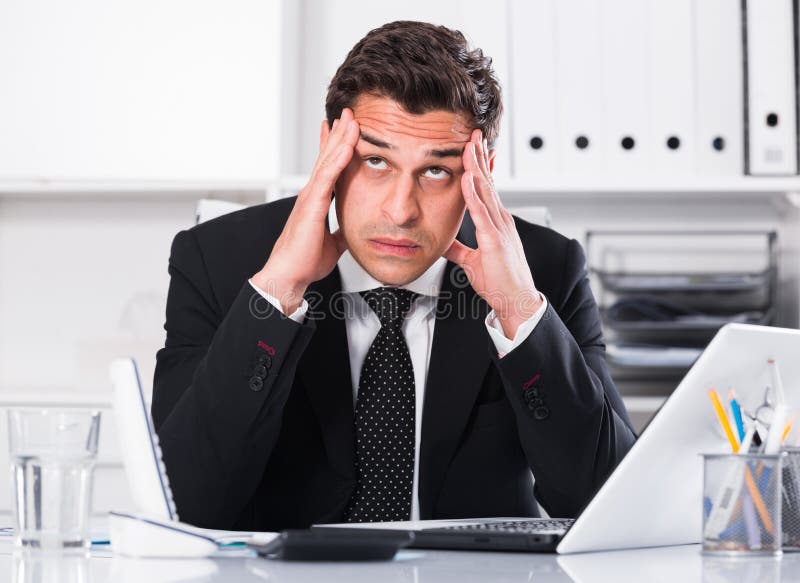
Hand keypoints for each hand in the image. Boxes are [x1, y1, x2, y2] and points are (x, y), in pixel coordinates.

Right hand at [252, 108, 358, 312]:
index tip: (344, 130)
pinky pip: (328, 176)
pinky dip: (338, 158)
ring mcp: (310, 197)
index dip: (335, 147)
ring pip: (327, 160)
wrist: (289, 276)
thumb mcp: (332, 244)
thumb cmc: (304, 262)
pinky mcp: (312, 204)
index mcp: (316, 201)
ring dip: (340, 138)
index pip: (328, 168)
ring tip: (351, 119)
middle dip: (338, 133)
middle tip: (349, 113)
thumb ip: (341, 232)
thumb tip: (352, 230)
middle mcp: (311, 194)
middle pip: (327, 156)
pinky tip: (347, 145)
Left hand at [444, 130, 542, 338]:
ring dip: (477, 167)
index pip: (486, 188)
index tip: (472, 149)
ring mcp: (499, 228)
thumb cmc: (500, 282)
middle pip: (487, 182)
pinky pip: (482, 213)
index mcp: (496, 223)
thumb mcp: (472, 261)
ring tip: (469, 146)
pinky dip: (474, 194)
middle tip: (473, 134)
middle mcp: (500, 220)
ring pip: (486, 191)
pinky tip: (467, 179)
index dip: (479, 167)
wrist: (516, 300)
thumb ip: (458, 249)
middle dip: (479, 157)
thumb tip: (442, 242)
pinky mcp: (495, 240)